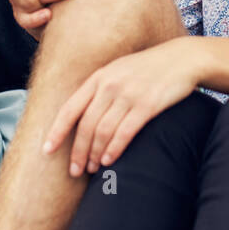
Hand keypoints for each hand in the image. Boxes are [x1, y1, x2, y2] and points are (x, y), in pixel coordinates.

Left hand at [43, 37, 200, 176]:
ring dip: (95, 154)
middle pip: (85, 125)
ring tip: (92, 169)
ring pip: (103, 132)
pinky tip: (109, 161)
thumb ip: (100, 88)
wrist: (182, 58)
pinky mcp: (147, 105)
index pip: (70, 109)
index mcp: (98, 77)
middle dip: (77, 152)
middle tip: (74, 171)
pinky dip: (114, 149)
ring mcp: (128, 95)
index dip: (56, 132)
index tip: (46, 150)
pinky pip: (124, 132)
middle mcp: (109, 85)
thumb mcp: (118, 70)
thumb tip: (82, 116)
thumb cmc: (148, 68)